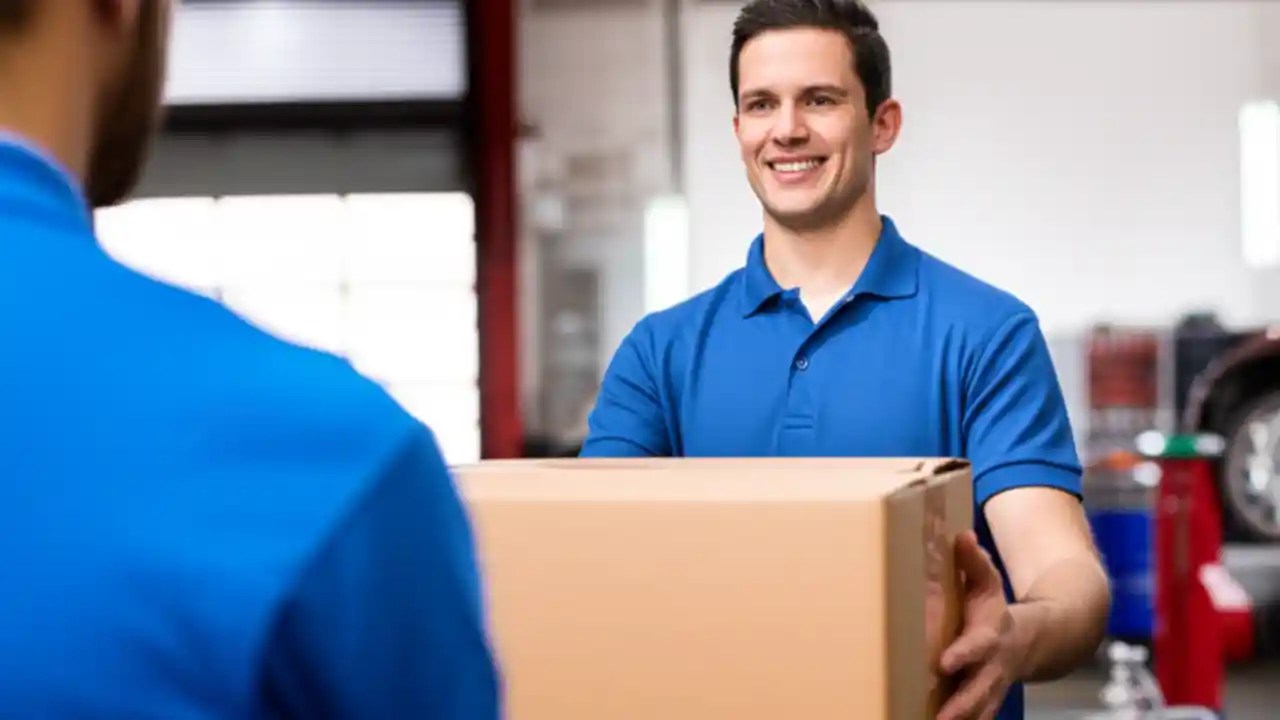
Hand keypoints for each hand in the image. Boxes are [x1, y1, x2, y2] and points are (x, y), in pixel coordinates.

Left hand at [936, 531, 1021, 719]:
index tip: (944, 663)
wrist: (1030, 641)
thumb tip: (962, 536)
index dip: (963, 654)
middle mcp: (991, 667)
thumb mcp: (988, 581)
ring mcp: (990, 688)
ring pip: (977, 710)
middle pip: (978, 689)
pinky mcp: (985, 702)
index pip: (976, 646)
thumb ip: (974, 561)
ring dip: (960, 719)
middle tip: (941, 717)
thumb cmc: (994, 608)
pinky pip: (977, 718)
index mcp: (989, 636)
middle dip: (961, 704)